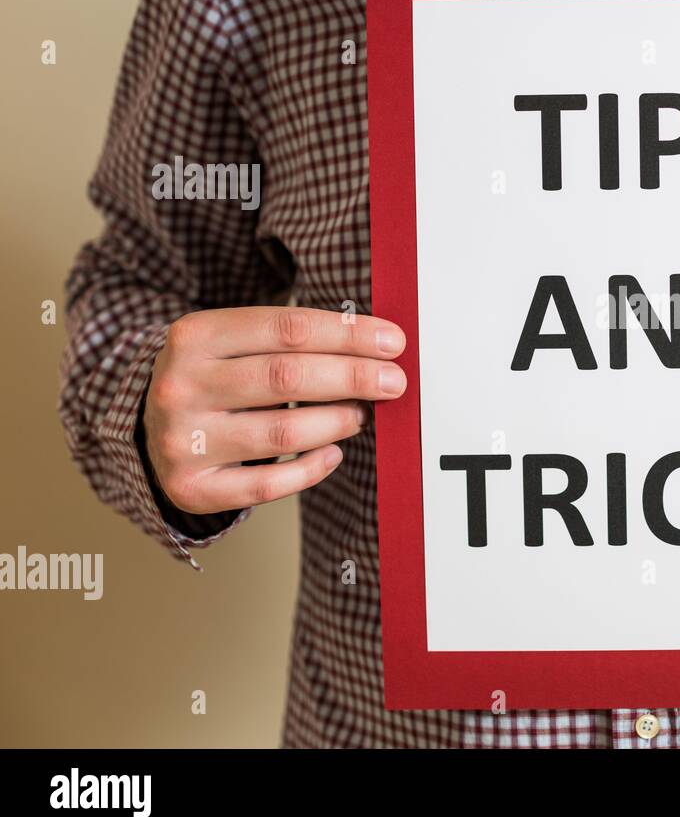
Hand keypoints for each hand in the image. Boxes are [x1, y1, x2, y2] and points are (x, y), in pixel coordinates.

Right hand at [143, 306, 406, 514]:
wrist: (149, 427)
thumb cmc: (214, 377)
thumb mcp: (234, 342)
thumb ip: (292, 341)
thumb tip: (376, 348)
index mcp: (195, 336)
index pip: (288, 329)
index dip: (349, 334)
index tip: (392, 342)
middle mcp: (181, 386)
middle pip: (288, 378)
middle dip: (354, 377)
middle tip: (394, 381)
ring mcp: (182, 440)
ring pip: (283, 432)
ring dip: (337, 421)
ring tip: (360, 414)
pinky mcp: (191, 487)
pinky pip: (268, 484)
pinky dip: (312, 468)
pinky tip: (333, 452)